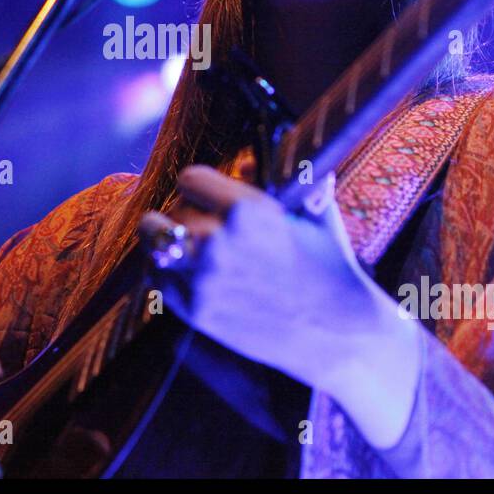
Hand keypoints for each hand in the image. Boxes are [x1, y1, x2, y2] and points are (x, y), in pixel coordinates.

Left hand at [142, 164, 419, 442]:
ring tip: (189, 249)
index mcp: (246, 210)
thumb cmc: (330, 265)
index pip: (190, 179)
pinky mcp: (197, 312)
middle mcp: (217, 242)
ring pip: (154, 244)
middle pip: (171, 212)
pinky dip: (169, 275)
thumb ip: (281, 177)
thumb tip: (247, 163)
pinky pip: (159, 281)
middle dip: (187, 215)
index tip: (210, 197)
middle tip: (206, 228)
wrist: (340, 331)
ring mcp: (203, 280)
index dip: (201, 188)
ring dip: (167, 243)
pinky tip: (192, 276)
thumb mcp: (314, 210)